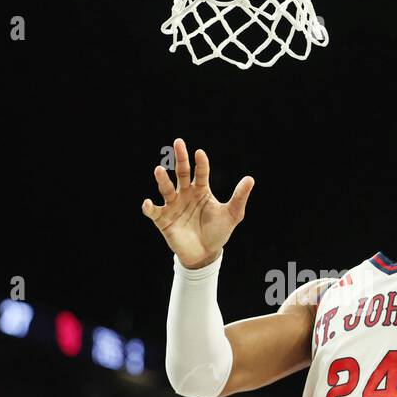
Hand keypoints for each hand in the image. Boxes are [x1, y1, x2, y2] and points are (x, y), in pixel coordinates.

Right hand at [142, 138, 253, 269]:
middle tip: (178, 142)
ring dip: (162, 179)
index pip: (201, 172)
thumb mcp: (232, 215)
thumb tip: (250, 178)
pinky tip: (147, 203)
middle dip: (180, 158)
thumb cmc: (218, 232)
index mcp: (201, 191)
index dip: (201, 163)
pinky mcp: (163, 220)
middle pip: (182, 173)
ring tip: (159, 169)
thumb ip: (239, 197)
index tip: (200, 153)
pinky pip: (153, 212)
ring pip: (166, 189)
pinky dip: (149, 207)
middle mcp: (186, 194)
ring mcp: (173, 206)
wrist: (205, 254)